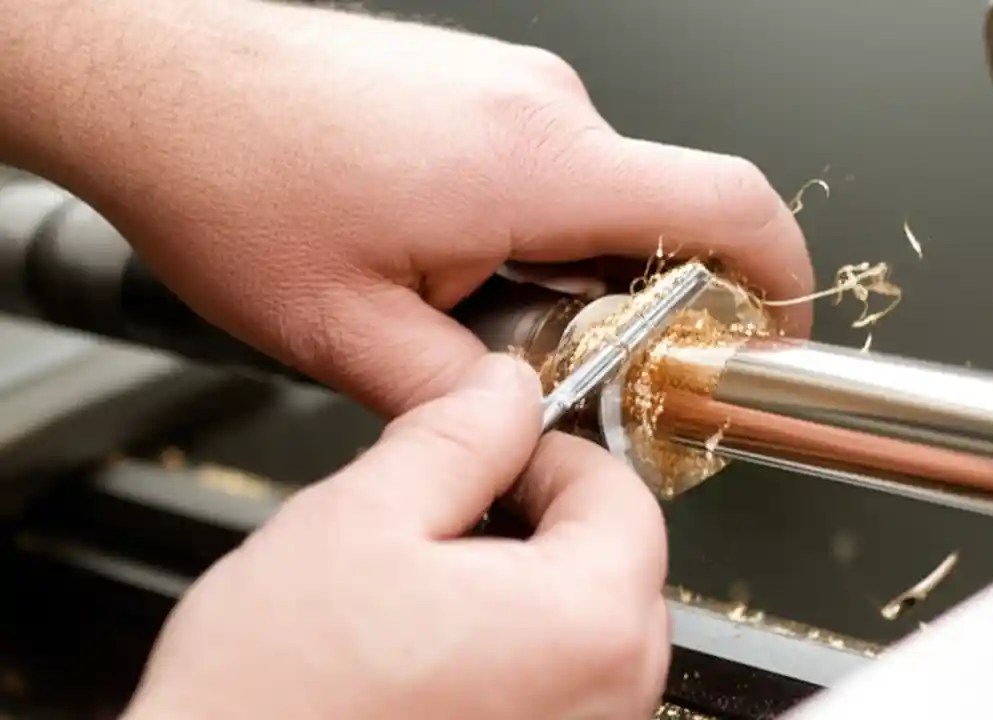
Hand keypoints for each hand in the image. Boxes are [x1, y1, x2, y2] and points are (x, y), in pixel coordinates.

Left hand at [11, 0, 812, 415]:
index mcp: (537, 166)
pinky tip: (438, 255)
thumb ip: (461, 401)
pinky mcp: (482, 85)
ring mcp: (513, 86)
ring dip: (566, 270)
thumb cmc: (232, 172)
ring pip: (598, 197)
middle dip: (636, 306)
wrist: (156, 71)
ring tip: (457, 302)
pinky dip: (528, 226)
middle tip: (554, 363)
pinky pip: (548, 165)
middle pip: (661, 216)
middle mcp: (544, 108)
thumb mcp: (348, 331)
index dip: (782, 277)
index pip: (727, 204)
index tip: (777, 334)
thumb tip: (527, 432)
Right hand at [124, 354, 669, 719]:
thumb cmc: (274, 703)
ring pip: (580, 635)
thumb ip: (456, 436)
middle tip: (440, 521)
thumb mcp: (361, 520)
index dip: (546, 455)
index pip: (621, 495)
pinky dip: (507, 662)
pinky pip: (554, 696)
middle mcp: (607, 701)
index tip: (488, 454)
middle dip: (535, 525)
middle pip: (613, 567)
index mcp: (589, 624)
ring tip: (417, 600)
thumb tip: (505, 390)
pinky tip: (423, 662)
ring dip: (518, 596)